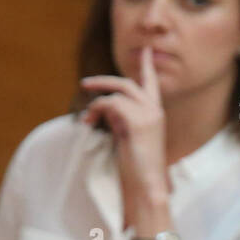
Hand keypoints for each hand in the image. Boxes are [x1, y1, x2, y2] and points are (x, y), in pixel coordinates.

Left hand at [80, 46, 168, 207]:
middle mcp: (155, 111)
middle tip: (84, 85)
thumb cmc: (138, 172)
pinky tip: (90, 124)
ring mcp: (148, 115)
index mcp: (155, 116)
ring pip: (116, 93)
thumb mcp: (129, 140)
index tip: (146, 51)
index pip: (151, 85)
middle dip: (103, 82)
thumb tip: (104, 110)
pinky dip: (96, 111)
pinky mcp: (137, 121)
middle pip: (126, 84)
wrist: (148, 188)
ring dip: (96, 103)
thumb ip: (121, 121)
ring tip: (87, 119)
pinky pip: (110, 104)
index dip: (147, 67)